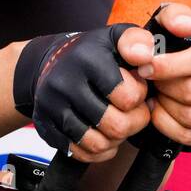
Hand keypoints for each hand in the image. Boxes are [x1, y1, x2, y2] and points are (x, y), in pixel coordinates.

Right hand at [14, 23, 156, 162]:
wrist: (50, 62)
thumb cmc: (91, 52)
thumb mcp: (116, 36)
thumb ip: (137, 40)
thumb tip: (146, 58)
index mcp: (87, 59)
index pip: (128, 97)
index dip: (140, 97)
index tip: (136, 90)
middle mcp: (65, 83)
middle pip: (115, 125)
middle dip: (133, 123)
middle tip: (134, 114)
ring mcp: (52, 107)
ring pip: (97, 144)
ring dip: (116, 140)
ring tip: (118, 124)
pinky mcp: (44, 126)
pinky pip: (80, 154)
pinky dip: (98, 151)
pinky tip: (103, 135)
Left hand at [141, 3, 190, 151]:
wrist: (165, 80)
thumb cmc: (165, 50)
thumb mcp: (165, 26)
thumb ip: (172, 16)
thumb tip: (185, 26)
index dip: (171, 65)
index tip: (146, 68)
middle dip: (166, 88)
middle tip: (149, 83)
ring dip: (166, 108)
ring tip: (154, 96)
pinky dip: (170, 128)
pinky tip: (159, 113)